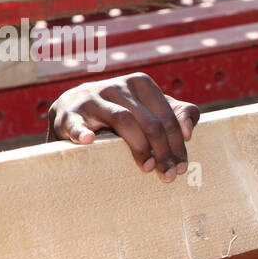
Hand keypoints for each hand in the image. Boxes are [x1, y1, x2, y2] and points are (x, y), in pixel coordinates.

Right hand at [45, 72, 200, 180]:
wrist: (72, 110)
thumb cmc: (120, 113)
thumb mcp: (150, 109)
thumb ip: (178, 113)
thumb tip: (188, 132)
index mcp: (140, 83)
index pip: (167, 116)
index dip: (177, 143)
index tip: (181, 167)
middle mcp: (117, 86)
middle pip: (149, 121)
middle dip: (162, 151)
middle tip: (167, 174)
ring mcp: (92, 99)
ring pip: (123, 120)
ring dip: (138, 147)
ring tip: (147, 168)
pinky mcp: (69, 114)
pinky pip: (77, 123)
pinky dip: (83, 131)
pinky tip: (91, 140)